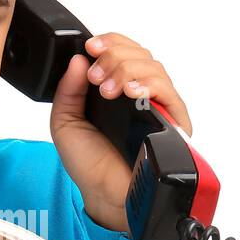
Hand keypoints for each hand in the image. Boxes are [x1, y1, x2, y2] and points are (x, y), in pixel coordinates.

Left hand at [48, 33, 193, 233]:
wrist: (104, 196)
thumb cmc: (90, 163)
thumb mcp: (65, 122)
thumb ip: (68, 90)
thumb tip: (78, 60)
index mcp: (117, 89)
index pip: (124, 51)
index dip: (111, 42)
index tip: (91, 47)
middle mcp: (141, 95)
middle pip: (140, 55)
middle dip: (115, 56)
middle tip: (96, 76)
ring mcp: (159, 107)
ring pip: (155, 69)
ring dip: (128, 70)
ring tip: (108, 89)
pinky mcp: (174, 124)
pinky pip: (169, 94)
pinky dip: (150, 86)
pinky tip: (131, 92)